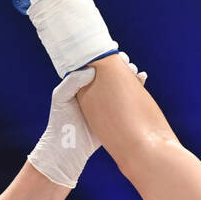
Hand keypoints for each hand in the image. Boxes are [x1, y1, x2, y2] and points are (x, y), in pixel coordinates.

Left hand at [27, 54, 146, 187]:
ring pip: (122, 84)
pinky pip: (128, 99)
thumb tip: (91, 71)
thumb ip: (72, 82)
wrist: (67, 150)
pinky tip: (141, 80)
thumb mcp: (60, 98)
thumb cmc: (59, 122)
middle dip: (122, 64)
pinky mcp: (115, 114)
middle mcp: (95, 90)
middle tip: (127, 62)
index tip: (114, 49)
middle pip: (112, 72)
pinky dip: (136, 88)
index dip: (106, 56)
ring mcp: (106, 102)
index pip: (96, 64)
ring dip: (130, 74)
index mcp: (82, 83)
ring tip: (134, 70)